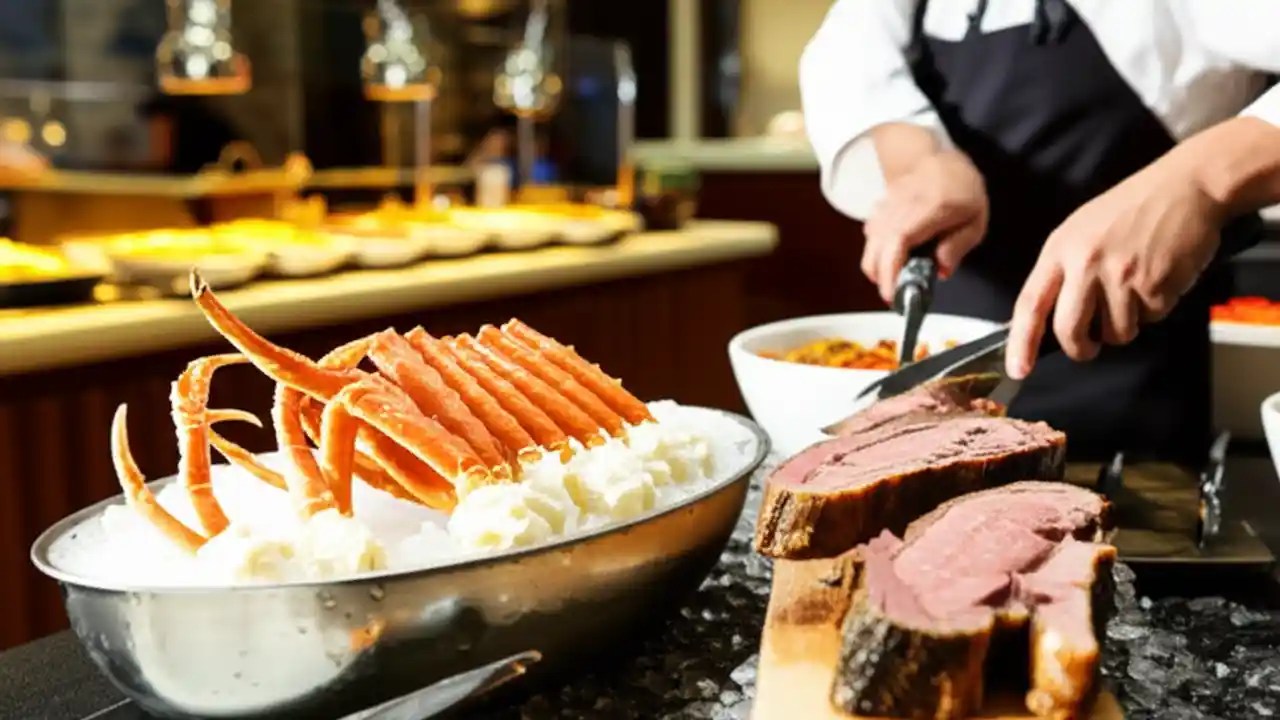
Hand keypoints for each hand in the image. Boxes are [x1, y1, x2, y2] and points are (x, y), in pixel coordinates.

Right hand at [861, 149, 987, 303]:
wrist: (938, 159)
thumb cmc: (960, 189)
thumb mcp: (975, 219)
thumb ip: (958, 246)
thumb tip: (941, 271)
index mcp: (928, 209)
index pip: (898, 242)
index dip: (891, 271)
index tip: (893, 294)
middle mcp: (900, 208)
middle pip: (876, 249)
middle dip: (881, 278)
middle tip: (897, 294)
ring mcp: (885, 207)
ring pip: (869, 245)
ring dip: (878, 267)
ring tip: (896, 279)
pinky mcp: (877, 209)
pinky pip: (869, 237)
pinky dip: (876, 253)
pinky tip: (892, 258)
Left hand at [1006, 157, 1223, 378]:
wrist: (1185, 187)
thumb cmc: (1129, 209)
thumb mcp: (1079, 230)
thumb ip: (1063, 271)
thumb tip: (1048, 318)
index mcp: (1060, 250)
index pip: (1030, 304)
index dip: (1020, 342)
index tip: (1017, 370)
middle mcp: (1086, 264)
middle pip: (1069, 330)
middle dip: (1079, 348)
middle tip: (1088, 346)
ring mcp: (1122, 276)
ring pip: (1115, 332)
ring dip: (1124, 325)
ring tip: (1133, 291)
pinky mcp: (1157, 285)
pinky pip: (1150, 319)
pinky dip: (1155, 308)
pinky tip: (1157, 280)